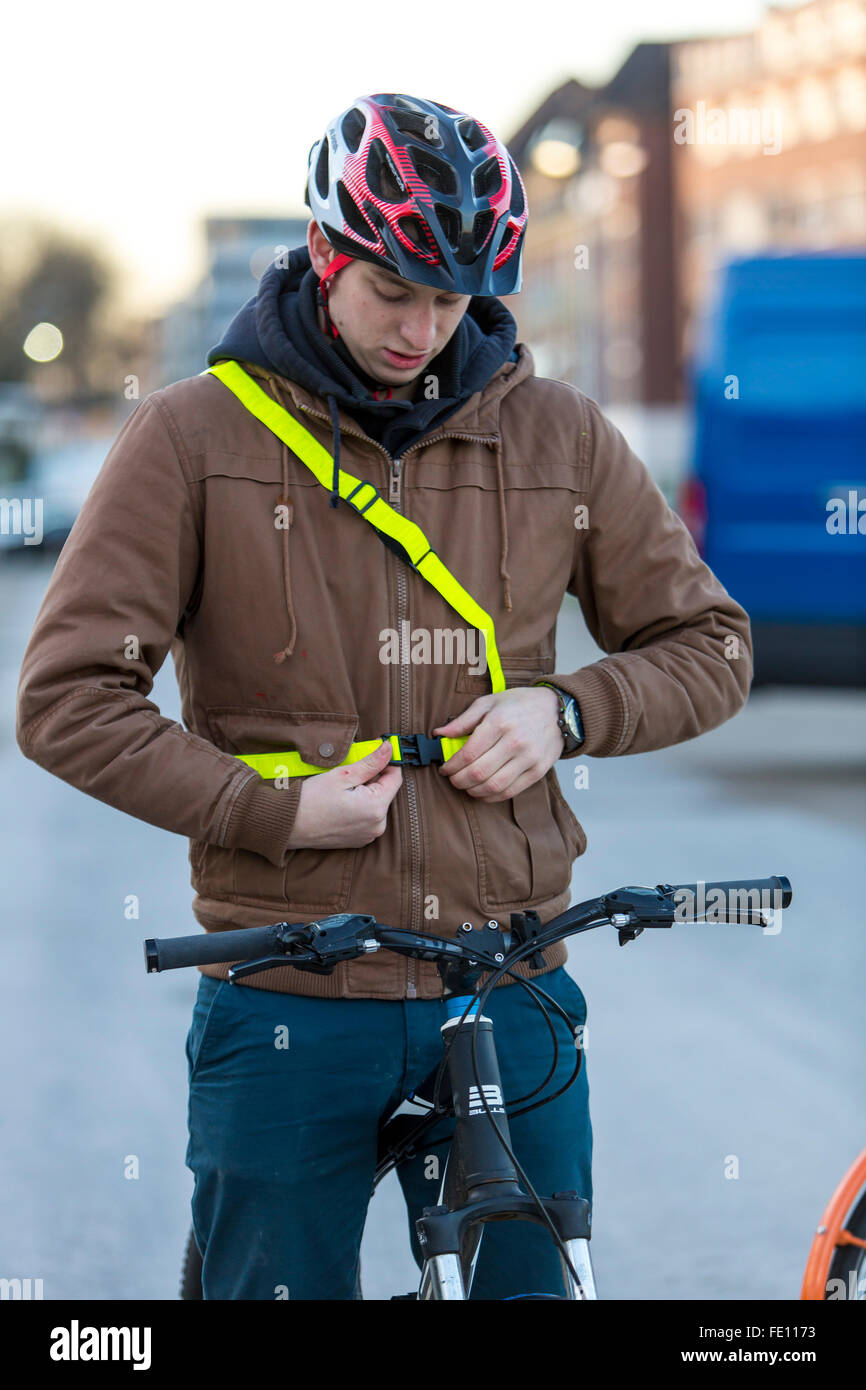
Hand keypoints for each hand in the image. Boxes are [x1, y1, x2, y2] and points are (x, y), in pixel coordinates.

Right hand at [287, 741, 402, 848]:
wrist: (288, 825)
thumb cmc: (311, 800)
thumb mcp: (343, 775)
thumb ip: (370, 763)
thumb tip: (389, 749)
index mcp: (376, 808)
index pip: (395, 778)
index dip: (387, 762)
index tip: (375, 752)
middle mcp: (377, 825)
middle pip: (385, 791)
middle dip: (371, 778)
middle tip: (349, 772)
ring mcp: (368, 835)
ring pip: (375, 804)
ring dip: (364, 792)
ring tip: (341, 790)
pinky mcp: (359, 840)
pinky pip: (366, 817)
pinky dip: (358, 807)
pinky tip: (340, 803)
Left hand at [432, 686, 562, 801]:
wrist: (558, 710)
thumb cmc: (521, 704)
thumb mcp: (489, 702)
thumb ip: (463, 720)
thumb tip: (440, 734)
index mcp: (500, 722)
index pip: (468, 753)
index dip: (451, 766)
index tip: (444, 769)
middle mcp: (515, 741)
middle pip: (478, 772)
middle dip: (459, 781)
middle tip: (453, 779)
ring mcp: (528, 758)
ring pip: (493, 785)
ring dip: (473, 791)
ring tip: (466, 786)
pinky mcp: (538, 771)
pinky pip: (510, 791)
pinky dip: (492, 796)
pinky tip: (483, 791)